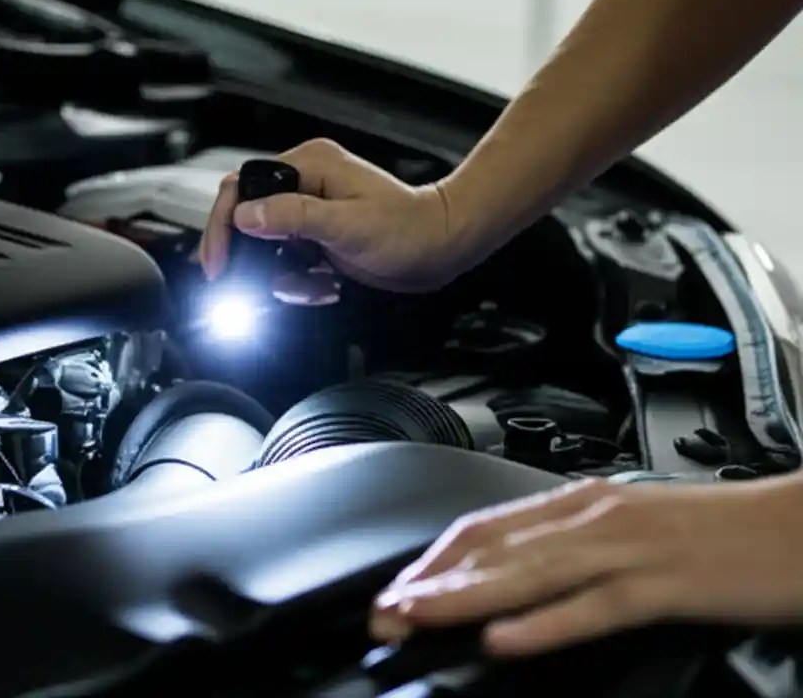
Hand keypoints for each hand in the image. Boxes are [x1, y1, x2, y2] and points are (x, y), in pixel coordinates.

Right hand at [198, 139, 469, 293]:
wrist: (442, 247)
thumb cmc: (409, 229)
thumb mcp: (348, 224)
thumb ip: (294, 217)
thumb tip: (246, 215)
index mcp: (308, 164)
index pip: (242, 187)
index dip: (223, 224)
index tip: (220, 260)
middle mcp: (305, 182)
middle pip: (247, 216)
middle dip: (245, 256)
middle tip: (239, 284)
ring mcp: (311, 210)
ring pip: (265, 245)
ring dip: (277, 274)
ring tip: (308, 286)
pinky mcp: (318, 234)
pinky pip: (287, 260)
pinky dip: (296, 280)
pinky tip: (321, 287)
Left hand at [370, 477, 802, 656]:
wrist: (799, 526)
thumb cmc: (721, 531)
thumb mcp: (630, 529)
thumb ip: (573, 545)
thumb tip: (517, 572)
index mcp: (584, 504)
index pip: (485, 528)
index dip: (434, 560)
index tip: (397, 588)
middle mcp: (595, 519)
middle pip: (494, 551)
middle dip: (432, 582)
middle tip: (383, 612)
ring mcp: (628, 551)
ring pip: (528, 574)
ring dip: (464, 597)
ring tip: (416, 616)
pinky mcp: (666, 586)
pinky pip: (595, 607)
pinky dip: (546, 624)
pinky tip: (505, 639)